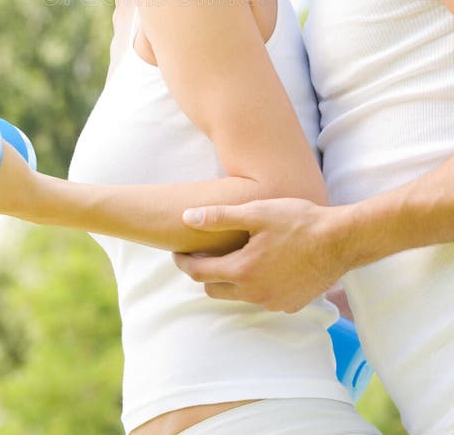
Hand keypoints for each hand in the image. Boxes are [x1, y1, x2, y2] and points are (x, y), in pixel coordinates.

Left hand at [174, 197, 348, 311]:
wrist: (341, 241)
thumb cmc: (298, 221)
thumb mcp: (256, 212)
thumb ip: (219, 217)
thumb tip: (187, 217)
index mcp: (243, 271)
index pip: (200, 273)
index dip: (184, 262)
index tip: (178, 252)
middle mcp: (255, 294)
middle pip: (215, 290)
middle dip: (205, 273)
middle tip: (204, 253)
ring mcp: (274, 303)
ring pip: (238, 297)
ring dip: (230, 281)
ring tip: (233, 257)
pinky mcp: (291, 305)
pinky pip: (262, 299)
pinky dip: (254, 286)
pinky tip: (262, 266)